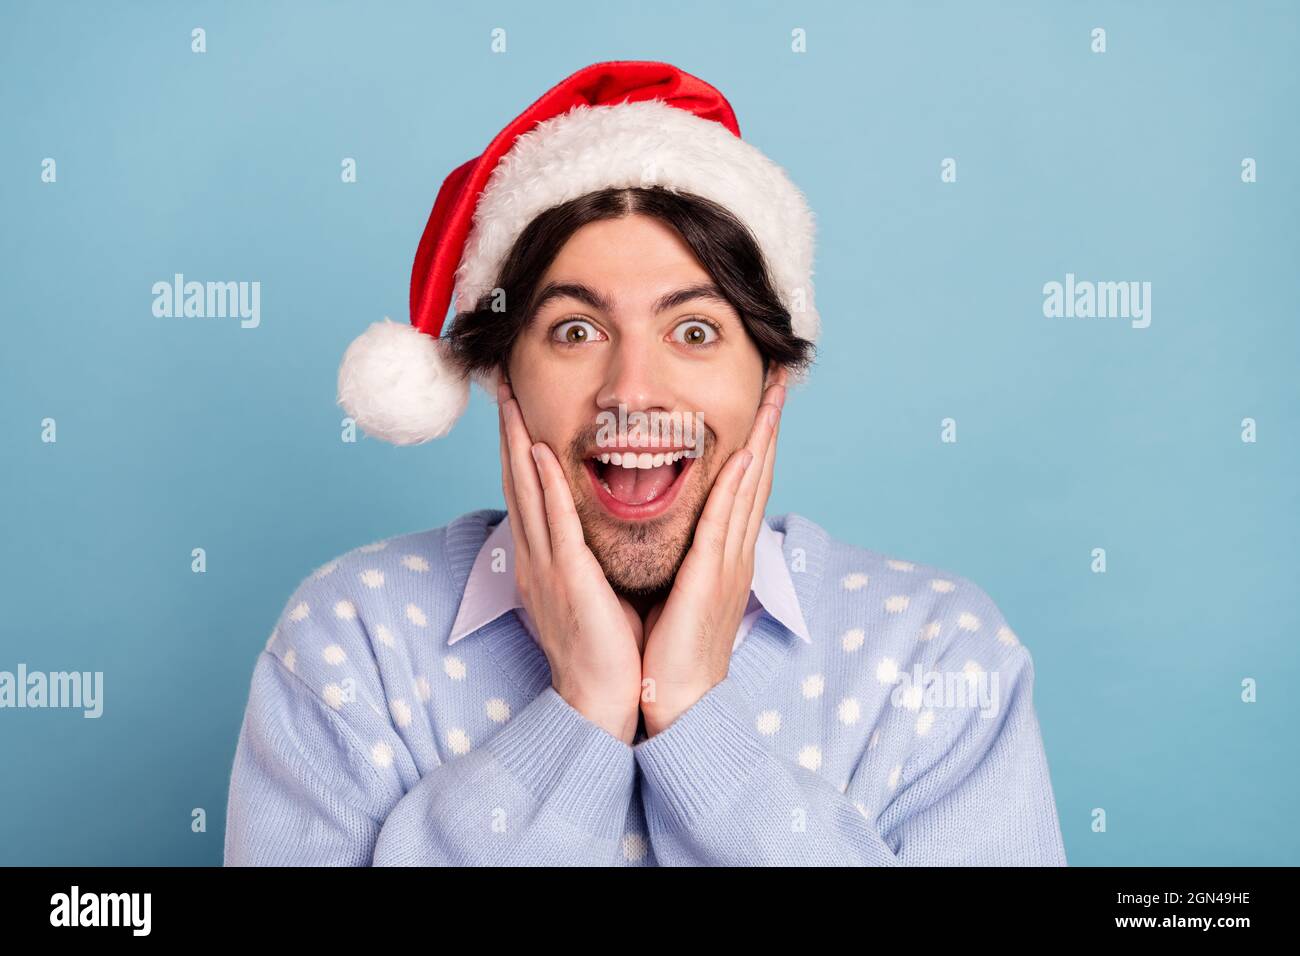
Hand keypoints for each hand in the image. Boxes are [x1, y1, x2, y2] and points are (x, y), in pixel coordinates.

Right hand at [498, 380, 644, 743]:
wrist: (600, 699)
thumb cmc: (604, 650)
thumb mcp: (589, 592)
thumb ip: (585, 557)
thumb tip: (592, 530)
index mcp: (542, 562)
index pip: (526, 495)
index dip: (518, 450)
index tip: (516, 411)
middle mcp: (535, 558)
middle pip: (517, 483)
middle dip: (509, 434)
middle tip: (502, 389)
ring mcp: (546, 567)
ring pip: (527, 493)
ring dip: (518, 444)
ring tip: (511, 402)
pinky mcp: (567, 578)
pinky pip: (553, 522)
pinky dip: (543, 485)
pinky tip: (538, 451)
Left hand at [639, 369, 786, 736]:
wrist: (677, 699)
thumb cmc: (672, 648)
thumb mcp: (679, 586)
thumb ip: (683, 551)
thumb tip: (674, 522)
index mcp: (725, 553)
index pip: (745, 484)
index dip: (756, 439)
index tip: (762, 400)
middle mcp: (735, 552)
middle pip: (758, 476)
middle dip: (769, 426)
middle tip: (779, 379)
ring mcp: (729, 564)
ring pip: (749, 490)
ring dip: (761, 441)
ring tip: (771, 400)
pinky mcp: (712, 580)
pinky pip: (724, 524)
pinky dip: (736, 489)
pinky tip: (742, 457)